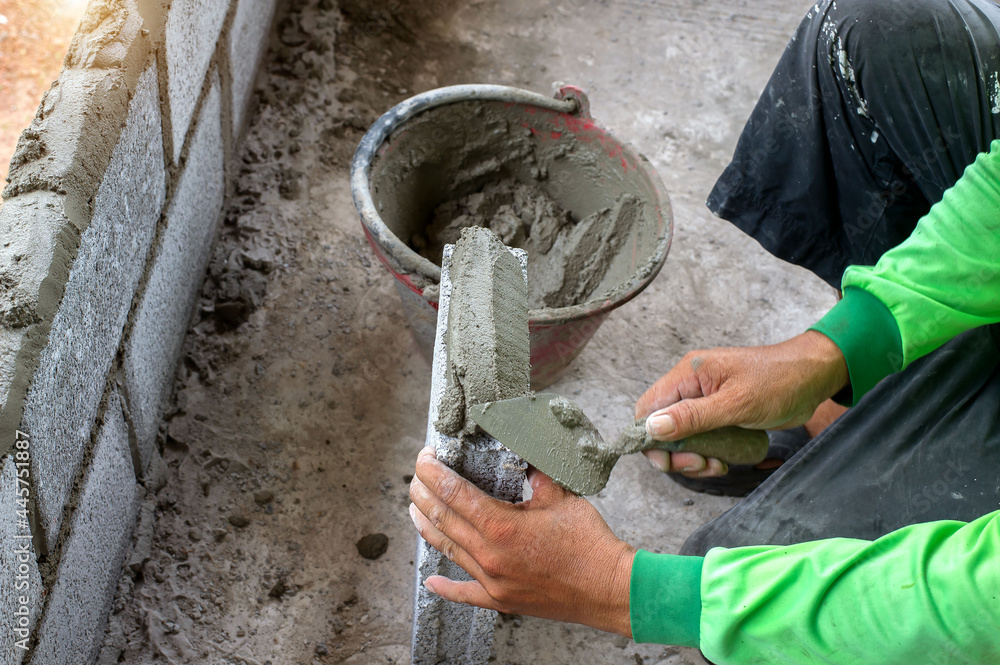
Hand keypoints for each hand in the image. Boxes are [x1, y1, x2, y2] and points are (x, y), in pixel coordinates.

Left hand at [408, 446, 635, 636]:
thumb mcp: (560, 495)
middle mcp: (489, 554)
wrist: (608, 588)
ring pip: (447, 549)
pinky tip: (430, 580)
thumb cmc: (589, 542)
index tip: (424, 458)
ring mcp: (492, 581)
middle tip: (417, 477)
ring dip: (427, 526)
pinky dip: (445, 586)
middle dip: (423, 494)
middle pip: (442, 519)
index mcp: (501, 525)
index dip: (433, 472)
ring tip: (415, 508)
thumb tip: (520, 448)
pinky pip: (464, 594)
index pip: (453, 492)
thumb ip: (533, 470)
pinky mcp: (500, 599)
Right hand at [635, 331, 847, 477]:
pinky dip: (706, 454)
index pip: (648, 407)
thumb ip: (693, 416)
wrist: (814, 377)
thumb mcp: (736, 403)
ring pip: (680, 436)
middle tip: (699, 466)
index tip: (668, 461)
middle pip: (660, 425)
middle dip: (675, 452)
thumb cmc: (779, 382)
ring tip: (715, 466)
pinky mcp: (719, 413)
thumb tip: (652, 427)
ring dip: (692, 457)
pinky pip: (700, 438)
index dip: (649, 437)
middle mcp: (691, 385)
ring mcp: (705, 400)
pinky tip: (723, 462)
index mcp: (689, 373)